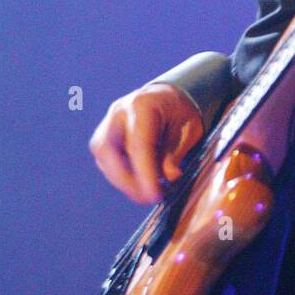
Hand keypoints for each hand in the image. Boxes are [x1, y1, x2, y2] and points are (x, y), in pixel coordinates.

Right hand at [89, 83, 204, 204]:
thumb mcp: (189, 129)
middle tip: (149, 198)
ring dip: (123, 182)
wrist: (169, 96)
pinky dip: (121, 176)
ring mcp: (108, 124)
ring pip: (104, 159)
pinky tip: (139, 183)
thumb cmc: (181, 111)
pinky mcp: (104, 136)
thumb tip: (169, 176)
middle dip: (127, 181)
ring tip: (147, 193)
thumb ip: (177, 152)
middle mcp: (119, 112)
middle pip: (110, 151)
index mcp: (143, 104)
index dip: (144, 173)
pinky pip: (106, 161)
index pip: (138, 143)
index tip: (154, 195)